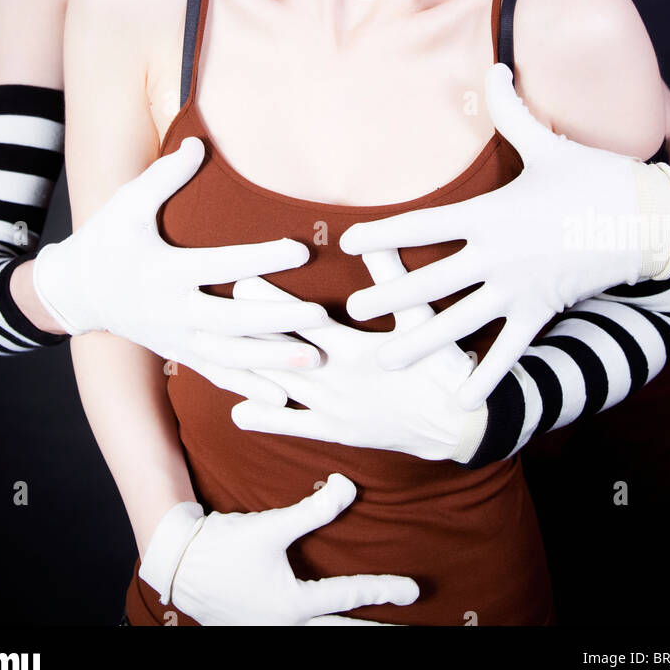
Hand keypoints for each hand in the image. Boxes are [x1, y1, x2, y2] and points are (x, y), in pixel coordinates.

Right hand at [33, 137, 325, 403]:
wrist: (76, 291)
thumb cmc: (107, 239)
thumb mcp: (128, 203)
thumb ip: (165, 176)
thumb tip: (200, 143)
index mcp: (165, 271)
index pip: (221, 265)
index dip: (261, 259)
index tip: (301, 250)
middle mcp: (172, 311)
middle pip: (232, 322)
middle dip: (277, 320)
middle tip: (321, 316)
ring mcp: (176, 339)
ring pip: (229, 358)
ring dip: (272, 361)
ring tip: (314, 359)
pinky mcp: (179, 355)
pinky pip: (217, 376)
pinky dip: (249, 388)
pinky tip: (283, 399)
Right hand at [139, 473, 418, 625]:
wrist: (176, 564)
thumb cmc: (223, 547)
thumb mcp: (270, 527)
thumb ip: (312, 509)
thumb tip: (348, 486)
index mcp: (293, 605)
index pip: (349, 596)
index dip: (384, 590)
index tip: (413, 591)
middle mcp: (286, 626)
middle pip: (341, 633)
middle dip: (375, 631)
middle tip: (409, 629)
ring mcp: (270, 631)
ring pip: (320, 634)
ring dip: (346, 629)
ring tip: (373, 627)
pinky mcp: (256, 628)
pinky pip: (300, 631)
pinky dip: (320, 627)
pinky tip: (325, 620)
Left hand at [229, 250, 486, 462]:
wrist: (460, 424)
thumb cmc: (442, 363)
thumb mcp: (420, 315)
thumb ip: (392, 275)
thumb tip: (368, 236)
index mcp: (354, 350)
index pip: (303, 322)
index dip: (271, 302)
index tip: (241, 280)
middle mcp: (336, 381)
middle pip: (281, 354)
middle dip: (244, 332)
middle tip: (210, 313)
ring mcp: (334, 410)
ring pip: (280, 387)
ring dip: (246, 369)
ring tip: (213, 353)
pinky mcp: (337, 432)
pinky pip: (295, 428)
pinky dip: (267, 419)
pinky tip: (237, 412)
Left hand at [339, 64, 669, 409]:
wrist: (648, 220)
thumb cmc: (595, 178)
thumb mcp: (549, 144)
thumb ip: (512, 110)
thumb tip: (495, 64)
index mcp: (492, 214)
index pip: (425, 224)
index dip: (386, 233)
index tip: (351, 242)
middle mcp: (498, 255)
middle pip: (431, 281)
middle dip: (389, 299)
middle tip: (352, 313)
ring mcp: (519, 288)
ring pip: (460, 323)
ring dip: (420, 343)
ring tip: (385, 362)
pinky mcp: (542, 311)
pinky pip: (509, 349)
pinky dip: (486, 375)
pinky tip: (461, 398)